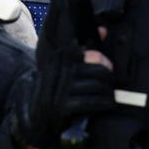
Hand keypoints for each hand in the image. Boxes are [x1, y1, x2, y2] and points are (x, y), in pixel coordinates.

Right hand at [12, 0, 116, 148]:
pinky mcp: (63, 106)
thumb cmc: (55, 89)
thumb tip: (103, 30)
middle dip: (107, 74)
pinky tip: (108, 103)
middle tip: (111, 79)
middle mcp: (57, 72)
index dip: (99, 58)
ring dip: (108, 91)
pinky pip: (91, 102)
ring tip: (111, 93)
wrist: (38, 117)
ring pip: (96, 85)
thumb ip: (83, 48)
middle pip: (95, 68)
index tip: (106, 62)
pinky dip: (104, 102)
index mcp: (57, 58)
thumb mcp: (63, 66)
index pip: (84, 52)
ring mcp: (59, 90)